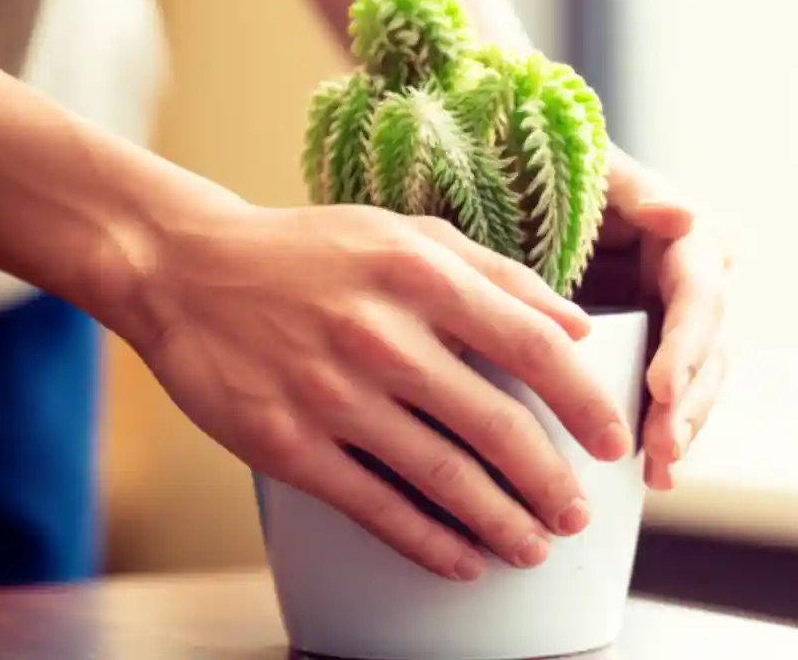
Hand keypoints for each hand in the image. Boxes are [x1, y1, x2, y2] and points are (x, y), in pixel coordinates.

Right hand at [122, 202, 631, 580]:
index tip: (611, 444)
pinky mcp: (288, 444)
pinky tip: (464, 561)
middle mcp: (383, 336)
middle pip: (496, 426)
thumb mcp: (405, 236)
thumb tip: (575, 325)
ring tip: (536, 548)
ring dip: (502, 523)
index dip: (584, 404)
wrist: (186, 271)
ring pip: (443, 477)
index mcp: (422, 276)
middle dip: (550, 482)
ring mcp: (333, 395)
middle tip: (578, 515)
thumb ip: (496, 274)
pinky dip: (429, 543)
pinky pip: (376, 507)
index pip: (533, 348)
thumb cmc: (310, 252)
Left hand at [575, 145, 731, 489]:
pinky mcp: (649, 352)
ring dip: (681, 428)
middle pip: (706, 350)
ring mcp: (671, 323)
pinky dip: (660, 433)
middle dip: (688, 402)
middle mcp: (691, 285)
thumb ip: (636, 192)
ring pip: (694, 383)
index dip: (687, 342)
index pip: (700, 294)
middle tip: (663, 447)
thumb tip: (685, 216)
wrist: (516, 196)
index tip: (662, 386)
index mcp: (687, 240)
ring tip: (659, 473)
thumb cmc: (554, 172)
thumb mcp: (592, 173)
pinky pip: (666, 398)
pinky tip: (652, 476)